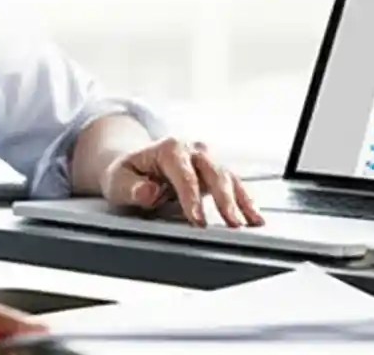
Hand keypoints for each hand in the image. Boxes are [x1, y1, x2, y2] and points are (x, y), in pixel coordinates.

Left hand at [100, 137, 265, 227]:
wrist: (135, 167)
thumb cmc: (126, 175)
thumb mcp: (118, 182)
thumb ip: (132, 188)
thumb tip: (148, 191)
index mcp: (169, 148)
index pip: (184, 175)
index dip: (192, 198)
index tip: (198, 220)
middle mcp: (192, 150)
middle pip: (214, 173)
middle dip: (224, 199)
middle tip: (232, 223)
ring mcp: (207, 160)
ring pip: (229, 178)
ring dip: (242, 200)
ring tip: (252, 222)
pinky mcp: (215, 173)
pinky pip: (234, 185)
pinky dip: (246, 200)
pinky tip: (255, 217)